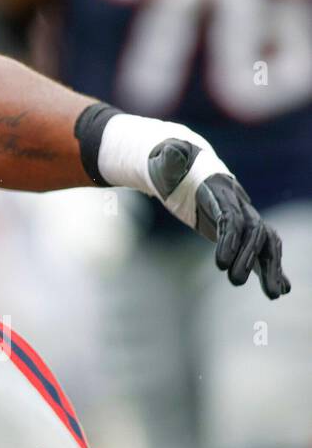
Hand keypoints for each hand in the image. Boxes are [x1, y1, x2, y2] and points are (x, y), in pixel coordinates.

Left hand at [147, 139, 289, 299]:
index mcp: (219, 191)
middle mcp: (239, 204)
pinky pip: (261, 250)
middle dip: (248, 258)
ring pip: (266, 243)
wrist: (186, 167)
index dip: (229, 240)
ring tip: (274, 294)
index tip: (219, 264)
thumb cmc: (172, 165)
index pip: (230, 217)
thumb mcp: (166, 161)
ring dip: (271, 268)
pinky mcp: (240, 230)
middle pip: (254, 232)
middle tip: (235, 282)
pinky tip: (282, 289)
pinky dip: (272, 268)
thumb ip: (170, 159)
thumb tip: (171, 153)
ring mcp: (243, 217)